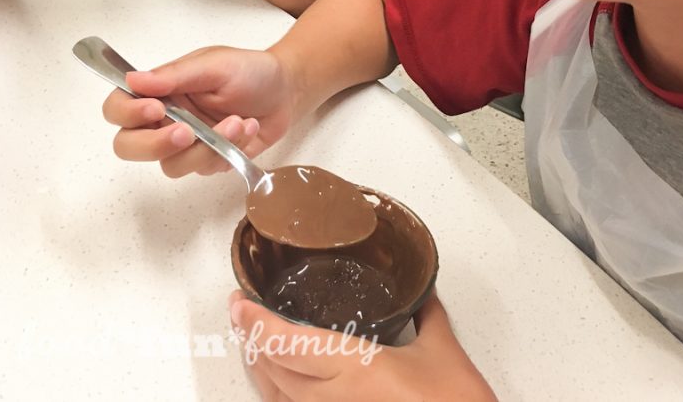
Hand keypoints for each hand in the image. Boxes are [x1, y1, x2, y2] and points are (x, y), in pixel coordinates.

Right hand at [103, 45, 295, 176]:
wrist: (286, 91)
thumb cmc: (249, 70)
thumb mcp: (215, 65)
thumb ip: (176, 75)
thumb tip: (132, 79)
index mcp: (160, 90)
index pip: (118, 107)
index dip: (127, 113)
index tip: (155, 109)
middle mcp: (165, 119)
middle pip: (129, 146)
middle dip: (156, 145)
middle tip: (187, 133)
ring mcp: (186, 143)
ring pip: (171, 165)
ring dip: (206, 148)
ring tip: (237, 122)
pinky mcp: (209, 160)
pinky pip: (205, 168)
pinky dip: (229, 149)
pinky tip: (248, 128)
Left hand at [229, 290, 497, 401]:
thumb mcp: (444, 351)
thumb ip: (427, 315)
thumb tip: (421, 292)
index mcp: (354, 368)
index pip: (286, 342)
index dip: (256, 321)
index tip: (239, 302)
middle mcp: (334, 400)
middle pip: (274, 370)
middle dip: (251, 339)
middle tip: (242, 314)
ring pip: (279, 398)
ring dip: (261, 369)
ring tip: (253, 344)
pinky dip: (279, 396)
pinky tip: (280, 385)